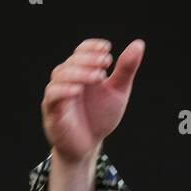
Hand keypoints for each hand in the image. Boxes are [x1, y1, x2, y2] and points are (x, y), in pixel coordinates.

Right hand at [41, 38, 144, 163]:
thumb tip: (139, 44)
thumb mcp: (118, 92)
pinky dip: (64, 90)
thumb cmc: (100, 116)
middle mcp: (66, 79)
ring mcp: (58, 94)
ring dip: (80, 73)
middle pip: (72, 62)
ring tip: (99, 76)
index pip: (81, 51)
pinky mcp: (52, 110)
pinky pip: (53, 96)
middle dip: (89, 60)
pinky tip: (78, 89)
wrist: (88, 146)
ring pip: (61, 75)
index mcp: (81, 72)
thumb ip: (125, 69)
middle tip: (107, 61)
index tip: (107, 48)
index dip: (91, 47)